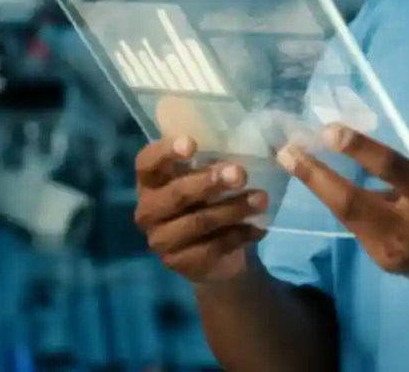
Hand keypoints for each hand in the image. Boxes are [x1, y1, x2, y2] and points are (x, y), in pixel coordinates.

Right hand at [134, 136, 268, 283]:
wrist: (217, 254)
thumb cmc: (209, 201)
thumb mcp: (208, 177)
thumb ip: (212, 163)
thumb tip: (238, 146)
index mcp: (150, 182)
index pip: (146, 163)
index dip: (166, 152)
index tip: (192, 144)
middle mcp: (148, 211)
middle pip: (176, 194)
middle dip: (210, 182)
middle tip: (240, 173)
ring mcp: (161, 240)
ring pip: (198, 222)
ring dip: (233, 209)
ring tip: (261, 199)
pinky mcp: (180, 264)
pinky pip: (213, 247)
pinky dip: (240, 235)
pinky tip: (259, 227)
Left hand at [277, 116, 408, 292]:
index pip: (395, 172)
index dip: (361, 150)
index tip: (331, 130)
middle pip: (353, 202)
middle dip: (315, 176)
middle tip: (287, 149)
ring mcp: (394, 253)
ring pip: (347, 216)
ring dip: (319, 187)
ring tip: (293, 159)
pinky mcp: (385, 263)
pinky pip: (357, 226)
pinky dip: (341, 202)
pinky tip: (324, 181)